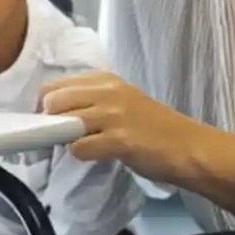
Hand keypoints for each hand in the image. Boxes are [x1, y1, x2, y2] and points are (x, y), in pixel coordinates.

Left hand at [42, 71, 234, 192]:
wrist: (189, 147)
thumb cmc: (153, 127)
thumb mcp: (122, 101)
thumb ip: (91, 100)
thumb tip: (53, 111)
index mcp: (106, 79)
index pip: (55, 84)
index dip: (46, 104)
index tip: (49, 120)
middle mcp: (108, 91)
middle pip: (54, 100)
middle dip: (50, 121)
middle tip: (62, 136)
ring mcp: (113, 114)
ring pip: (64, 122)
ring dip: (65, 138)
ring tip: (83, 145)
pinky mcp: (119, 139)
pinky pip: (80, 147)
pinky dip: (82, 155)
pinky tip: (98, 155)